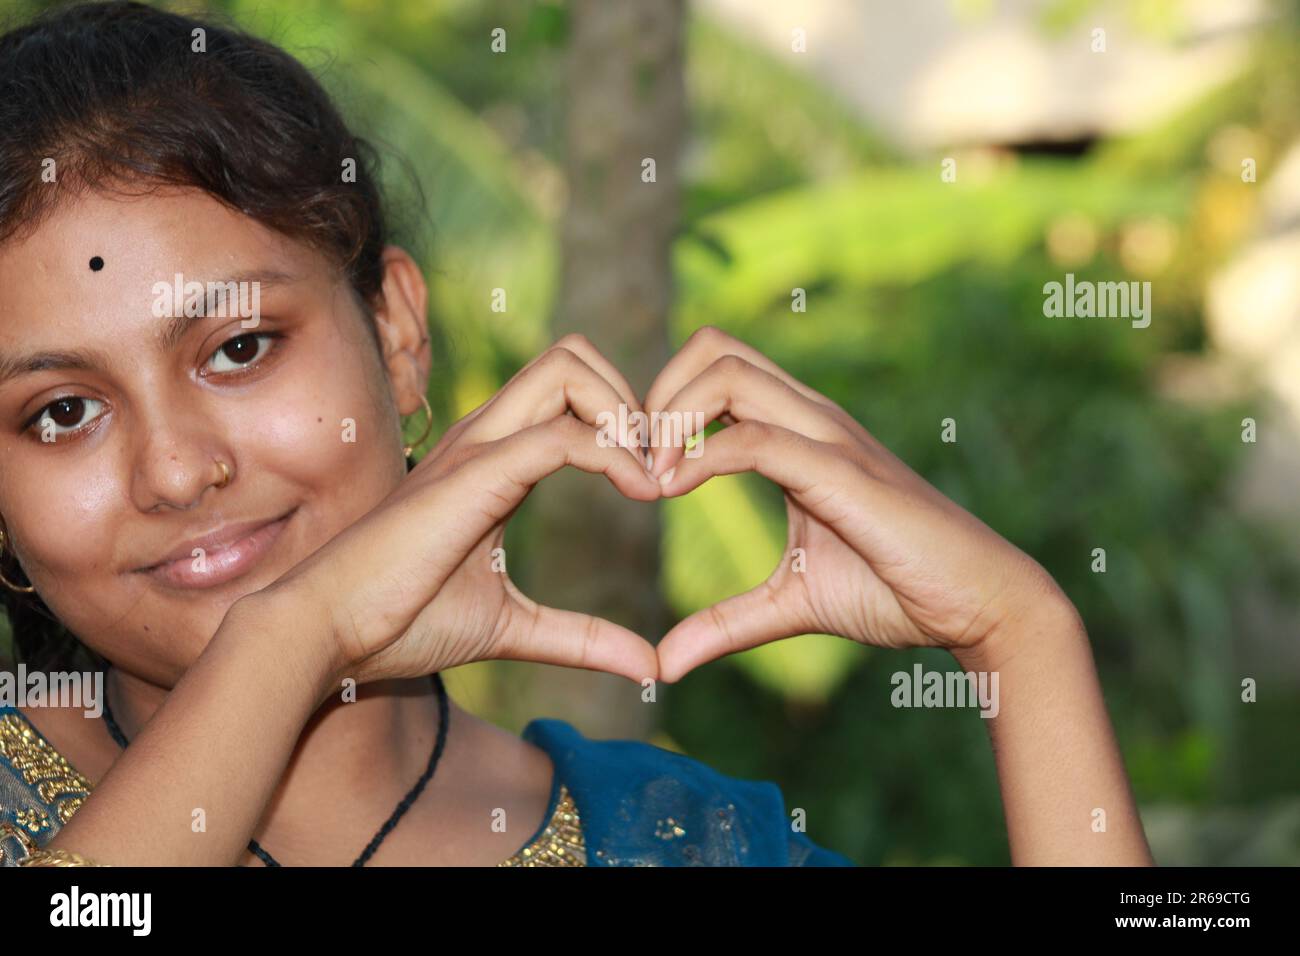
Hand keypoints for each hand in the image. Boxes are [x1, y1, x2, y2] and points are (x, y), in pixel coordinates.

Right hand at [266, 334, 661, 687]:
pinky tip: (642, 495)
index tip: (660, 482)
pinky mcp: (476, 474)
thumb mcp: (512, 629)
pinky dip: (616, 455)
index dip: (626, 422)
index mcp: (493, 458)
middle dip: (634, 396)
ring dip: (629, 412)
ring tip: (652, 478)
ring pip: (570, 369)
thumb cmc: (401, 622)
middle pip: (573, 355)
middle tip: (662, 465)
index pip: (570, 391)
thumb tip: (648, 666)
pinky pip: (563, 435)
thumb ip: (581, 637)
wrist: (327, 631)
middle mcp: (486, 436)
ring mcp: (478, 447)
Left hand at [643, 326, 1071, 681]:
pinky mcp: (841, 472)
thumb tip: (667, 661)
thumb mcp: (790, 604)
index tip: (634, 468)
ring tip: (648, 479)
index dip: (662, 404)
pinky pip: (754, 440)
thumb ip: (725, 623)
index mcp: (797, 431)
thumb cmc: (895, 590)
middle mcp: (810, 418)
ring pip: (728, 373)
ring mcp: (828, 437)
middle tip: (630, 463)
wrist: (978, 604)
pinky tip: (669, 494)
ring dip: (669, 416)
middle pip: (712, 347)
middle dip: (654, 395)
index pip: (715, 369)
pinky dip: (699, 459)